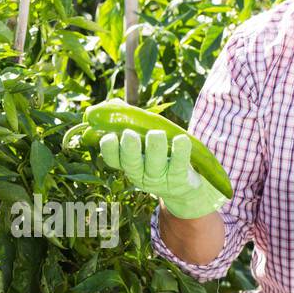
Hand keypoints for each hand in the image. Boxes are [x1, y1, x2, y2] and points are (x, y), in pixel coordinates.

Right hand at [99, 128, 226, 219]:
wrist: (184, 188)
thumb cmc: (160, 157)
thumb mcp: (143, 143)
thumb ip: (129, 122)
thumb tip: (113, 104)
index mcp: (129, 165)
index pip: (113, 160)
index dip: (109, 150)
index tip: (109, 136)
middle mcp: (141, 174)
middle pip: (132, 164)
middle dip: (129, 149)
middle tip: (129, 135)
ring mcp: (160, 179)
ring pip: (155, 165)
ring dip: (155, 148)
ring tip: (156, 134)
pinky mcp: (180, 179)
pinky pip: (180, 165)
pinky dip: (181, 152)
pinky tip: (181, 139)